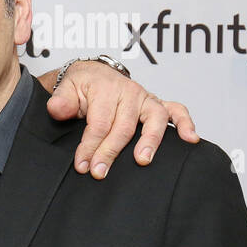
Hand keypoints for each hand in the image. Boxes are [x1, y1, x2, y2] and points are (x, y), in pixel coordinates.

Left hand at [44, 61, 199, 177]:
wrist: (94, 74)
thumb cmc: (81, 86)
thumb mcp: (65, 90)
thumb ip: (61, 101)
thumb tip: (57, 109)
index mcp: (106, 89)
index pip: (99, 122)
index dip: (90, 145)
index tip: (83, 165)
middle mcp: (129, 93)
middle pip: (123, 126)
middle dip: (110, 152)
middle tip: (100, 172)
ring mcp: (146, 99)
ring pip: (153, 120)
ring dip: (149, 141)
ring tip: (142, 161)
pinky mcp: (156, 105)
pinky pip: (176, 111)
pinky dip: (185, 123)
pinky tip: (190, 139)